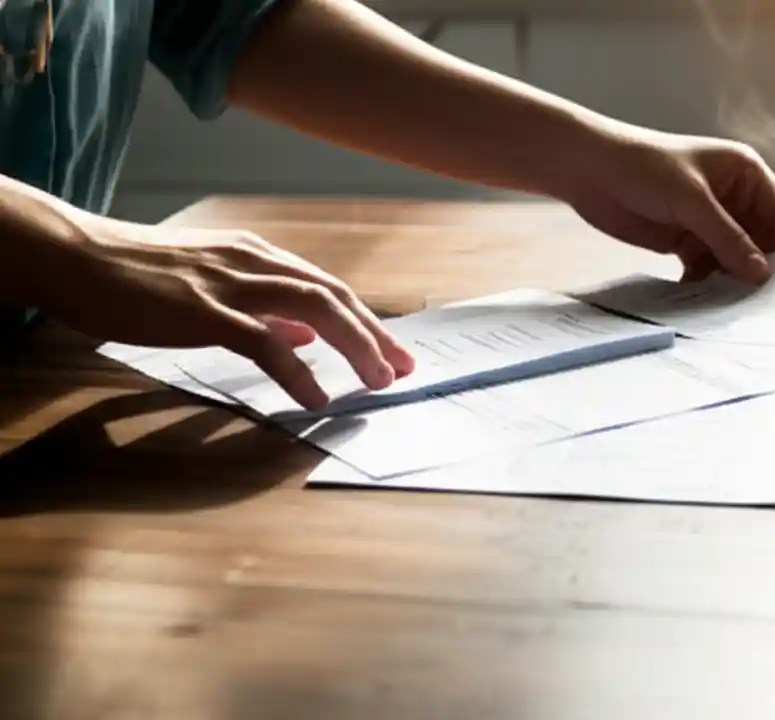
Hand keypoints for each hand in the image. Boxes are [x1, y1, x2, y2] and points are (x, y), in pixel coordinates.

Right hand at [40, 215, 414, 410]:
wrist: (74, 257)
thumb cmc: (134, 275)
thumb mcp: (209, 283)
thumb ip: (260, 307)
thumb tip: (303, 337)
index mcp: (255, 255)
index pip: (325, 286)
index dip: (364, 319)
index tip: (391, 350)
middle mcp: (252, 262)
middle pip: (333, 296)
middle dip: (374, 334)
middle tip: (403, 369)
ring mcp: (229, 284)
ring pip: (314, 310)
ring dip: (354, 347)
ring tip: (377, 381)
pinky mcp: (203, 311)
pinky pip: (264, 343)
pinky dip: (298, 371)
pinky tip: (316, 396)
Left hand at [564, 126, 774, 283]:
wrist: (588, 171)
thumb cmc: (644, 168)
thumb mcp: (691, 201)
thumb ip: (728, 238)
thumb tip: (762, 275)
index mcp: (745, 173)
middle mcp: (733, 197)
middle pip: (760, 241)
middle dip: (756, 268)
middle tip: (757, 302)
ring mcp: (709, 220)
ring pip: (733, 257)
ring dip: (731, 279)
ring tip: (729, 305)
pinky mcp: (686, 239)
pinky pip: (708, 266)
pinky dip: (707, 282)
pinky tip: (702, 299)